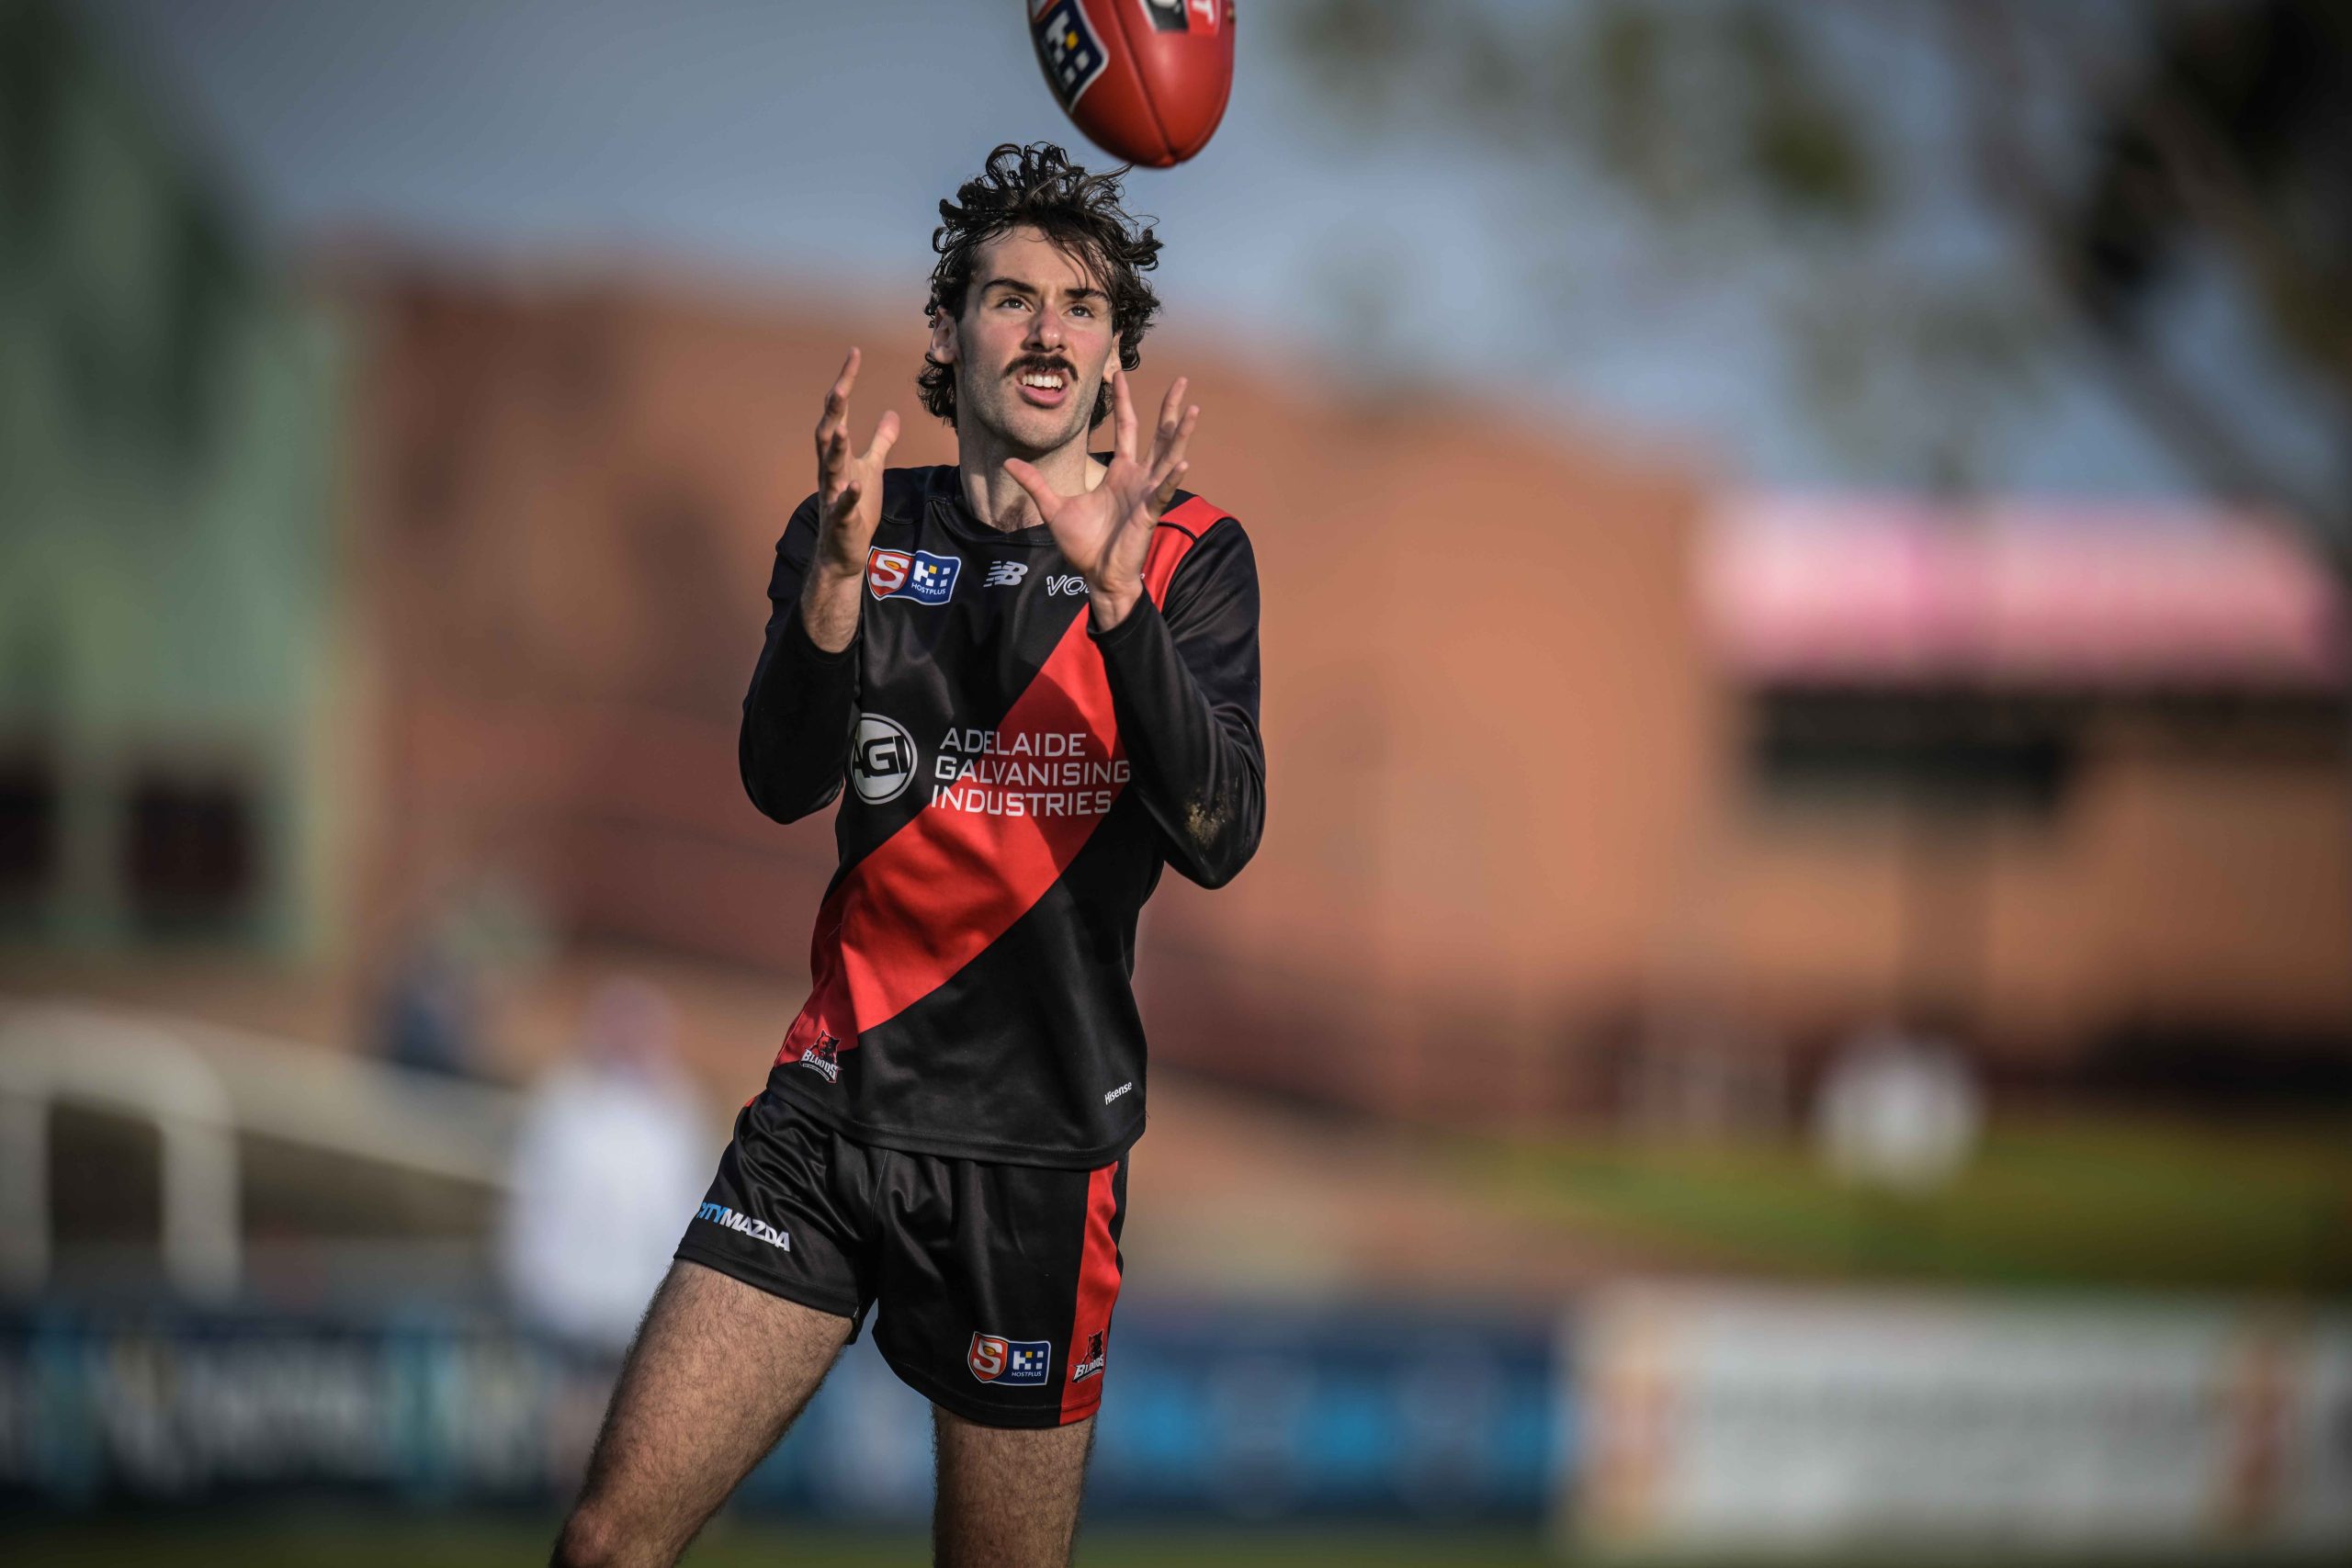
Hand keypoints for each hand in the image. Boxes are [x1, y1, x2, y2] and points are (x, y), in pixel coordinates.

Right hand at [810, 347, 900, 579]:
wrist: (842, 551)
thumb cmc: (855, 508)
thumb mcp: (872, 469)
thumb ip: (881, 441)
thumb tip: (891, 413)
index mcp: (837, 454)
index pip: (840, 411)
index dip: (845, 382)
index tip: (854, 353)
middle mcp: (829, 470)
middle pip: (828, 432)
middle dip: (834, 409)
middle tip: (840, 384)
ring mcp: (832, 494)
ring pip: (829, 467)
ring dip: (835, 448)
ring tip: (841, 427)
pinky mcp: (841, 520)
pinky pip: (843, 506)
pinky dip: (847, 496)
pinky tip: (854, 485)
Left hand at [1004, 367, 1197, 629]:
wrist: (1097, 576)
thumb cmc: (1084, 545)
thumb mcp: (1053, 508)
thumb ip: (1035, 484)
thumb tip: (1009, 464)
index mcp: (1120, 473)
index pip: (1127, 428)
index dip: (1124, 402)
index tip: (1119, 375)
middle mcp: (1138, 478)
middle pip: (1159, 434)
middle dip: (1170, 408)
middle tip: (1183, 381)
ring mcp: (1147, 494)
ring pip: (1169, 457)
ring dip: (1180, 434)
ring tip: (1192, 410)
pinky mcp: (1148, 514)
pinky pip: (1162, 492)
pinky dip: (1172, 478)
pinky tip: (1182, 462)